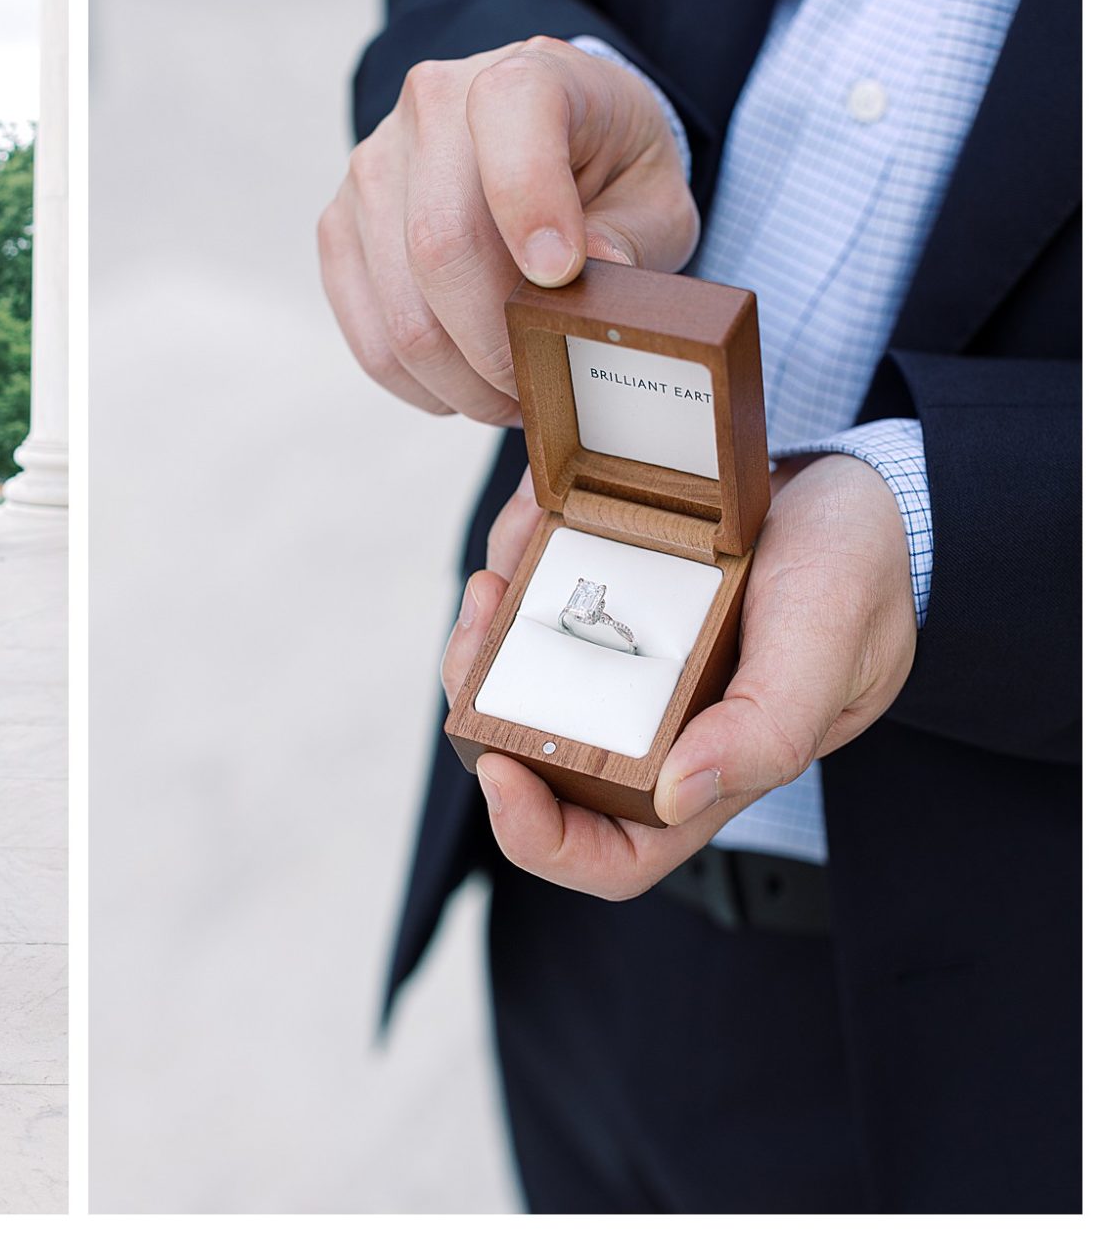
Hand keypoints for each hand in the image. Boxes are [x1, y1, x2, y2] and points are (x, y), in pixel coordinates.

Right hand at [318, 35, 698, 422]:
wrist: (542, 145)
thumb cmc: (604, 169)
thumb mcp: (652, 194)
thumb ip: (633, 236)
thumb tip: (585, 286)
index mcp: (521, 74)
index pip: (508, 118)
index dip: (529, 205)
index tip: (560, 277)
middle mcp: (430, 108)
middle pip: (440, 244)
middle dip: (497, 343)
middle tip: (541, 387)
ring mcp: (373, 168)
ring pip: (402, 309)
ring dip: (461, 381)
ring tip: (510, 397)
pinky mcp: (341, 226)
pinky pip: (368, 335)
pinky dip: (419, 383)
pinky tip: (464, 387)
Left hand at [441, 455, 915, 898]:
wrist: (850, 475)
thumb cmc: (852, 573)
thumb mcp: (827, 647)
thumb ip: (766, 730)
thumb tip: (675, 796)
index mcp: (706, 767)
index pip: (612, 852)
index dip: (543, 838)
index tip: (501, 771)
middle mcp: (649, 725)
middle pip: (535, 764)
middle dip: (482, 718)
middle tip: (475, 647)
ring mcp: (616, 662)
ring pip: (512, 686)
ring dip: (483, 645)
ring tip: (490, 588)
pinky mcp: (595, 599)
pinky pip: (527, 603)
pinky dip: (513, 571)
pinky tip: (527, 533)